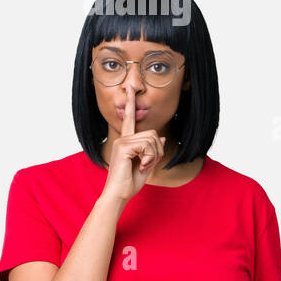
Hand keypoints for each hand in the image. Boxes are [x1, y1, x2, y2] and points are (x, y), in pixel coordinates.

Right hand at [101, 80, 164, 202]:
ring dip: (153, 156)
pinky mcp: (123, 147)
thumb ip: (153, 150)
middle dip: (158, 150)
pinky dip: (149, 159)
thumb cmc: (130, 181)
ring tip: (142, 166)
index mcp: (128, 141)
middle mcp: (124, 138)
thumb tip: (161, 136)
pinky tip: (140, 166)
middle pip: (153, 133)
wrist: (119, 194)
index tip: (129, 86)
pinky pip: (147, 146)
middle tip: (148, 164)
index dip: (130, 102)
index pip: (130, 118)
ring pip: (152, 140)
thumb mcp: (147, 164)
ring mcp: (122, 141)